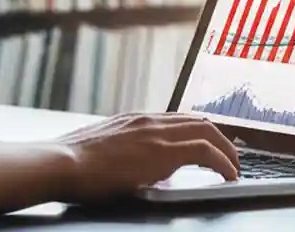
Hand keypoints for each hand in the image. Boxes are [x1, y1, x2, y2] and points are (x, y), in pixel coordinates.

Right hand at [54, 112, 238, 202]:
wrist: (60, 162)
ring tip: (234, 167)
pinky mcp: (162, 151)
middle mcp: (148, 120)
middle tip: (230, 155)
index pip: (177, 118)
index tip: (210, 142)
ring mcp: (156, 132)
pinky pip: (206, 151)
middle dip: (220, 138)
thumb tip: (125, 165)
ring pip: (207, 130)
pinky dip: (223, 162)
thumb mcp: (99, 150)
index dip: (198, 129)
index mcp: (134, 119)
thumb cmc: (70, 164)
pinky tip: (229, 175)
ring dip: (227, 150)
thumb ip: (118, 151)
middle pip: (197, 120)